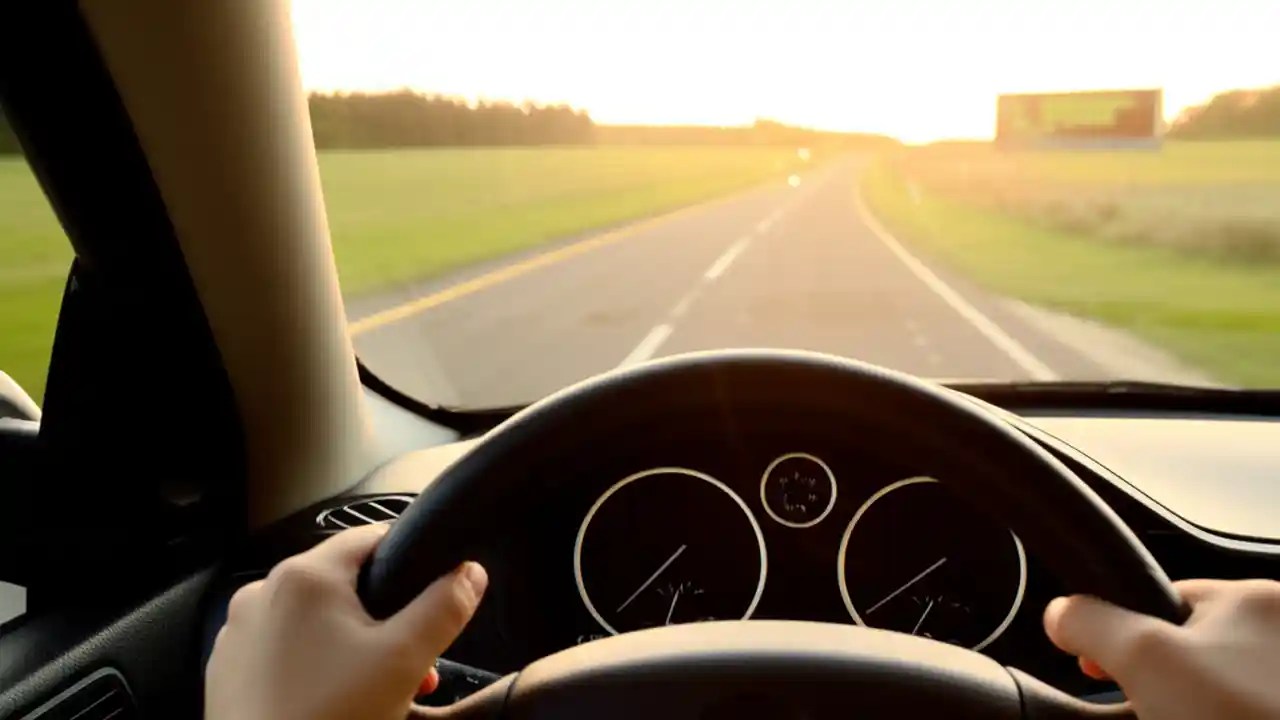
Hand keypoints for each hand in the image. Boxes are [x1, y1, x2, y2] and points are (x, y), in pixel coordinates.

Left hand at [205, 524, 487, 719]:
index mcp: (304, 575)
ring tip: (377, 690)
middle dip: (384, 620)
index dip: (408, 564)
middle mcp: (261, 592)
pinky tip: (333, 700)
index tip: (428, 603)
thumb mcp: (405, 660)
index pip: (371, 538)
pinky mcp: (226, 669)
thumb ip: (444, 607)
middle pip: (343, 586)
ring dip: (350, 644)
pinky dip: (312, 665)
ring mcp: (237, 633)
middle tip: (411, 665)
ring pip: (312, 621)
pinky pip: (282, 650)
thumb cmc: (332, 717)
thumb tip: (469, 572)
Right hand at [1044, 579, 1279, 719]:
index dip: (1123, 636)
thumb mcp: (1145, 659)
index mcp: (1258, 599)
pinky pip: (1241, 710)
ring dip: (1188, 710)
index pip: (1166, 600)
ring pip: (1218, 692)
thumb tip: (1061, 613)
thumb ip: (1093, 623)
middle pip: (1194, 651)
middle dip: (1160, 684)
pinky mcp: (1278, 710)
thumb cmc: (1237, 719)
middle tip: (1150, 712)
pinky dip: (1217, 718)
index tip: (1101, 673)